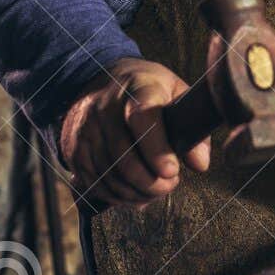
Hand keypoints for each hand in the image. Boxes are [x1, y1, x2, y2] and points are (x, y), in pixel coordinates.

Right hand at [59, 57, 209, 208]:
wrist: (98, 79)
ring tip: (155, 190)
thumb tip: (200, 164)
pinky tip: (133, 194)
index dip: (157, 149)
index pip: (143, 118)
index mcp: (138, 88)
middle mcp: (105, 107)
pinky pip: (94, 182)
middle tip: (169, 185)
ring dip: (135, 192)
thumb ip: (191, 126)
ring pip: (109, 175)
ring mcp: (86, 129)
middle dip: (151, 181)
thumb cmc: (146, 88)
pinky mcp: (74, 148)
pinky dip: (116, 195)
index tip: (172, 172)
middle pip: (124, 156)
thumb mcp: (175, 92)